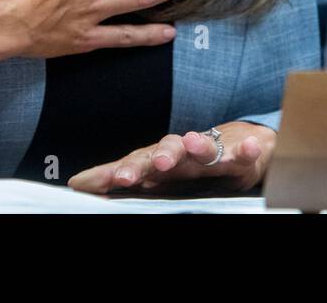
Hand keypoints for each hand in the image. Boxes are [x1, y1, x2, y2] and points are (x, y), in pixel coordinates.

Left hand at [68, 121, 276, 195]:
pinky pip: (244, 152)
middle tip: (130, 174)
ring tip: (189, 143)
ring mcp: (214, 153)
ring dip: (195, 145)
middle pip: (163, 153)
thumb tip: (80, 183)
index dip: (108, 173)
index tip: (83, 183)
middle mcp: (184, 154)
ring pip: (203, 148)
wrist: (245, 144)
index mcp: (161, 161)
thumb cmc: (195, 162)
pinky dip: (245, 149)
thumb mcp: (161, 174)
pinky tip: (247, 149)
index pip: (130, 164)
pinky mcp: (242, 155)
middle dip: (147, 161)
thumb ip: (130, 177)